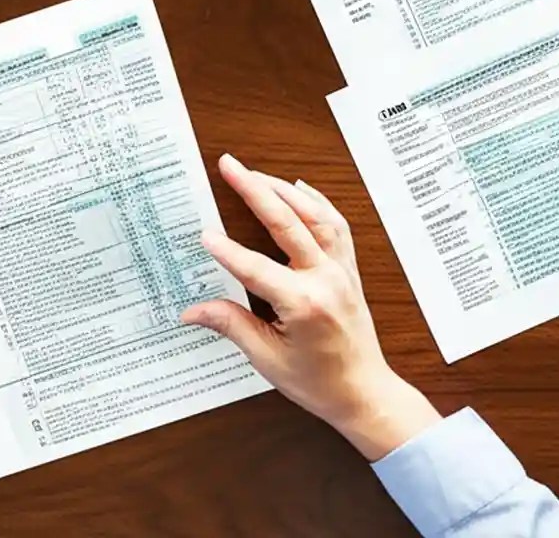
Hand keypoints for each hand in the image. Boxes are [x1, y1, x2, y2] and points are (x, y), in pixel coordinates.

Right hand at [182, 154, 440, 459]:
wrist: (365, 393)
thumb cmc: (320, 383)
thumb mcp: (268, 359)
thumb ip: (231, 326)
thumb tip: (193, 311)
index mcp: (304, 303)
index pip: (255, 267)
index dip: (227, 251)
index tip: (203, 235)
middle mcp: (326, 279)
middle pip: (287, 222)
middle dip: (255, 189)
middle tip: (229, 165)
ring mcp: (341, 271)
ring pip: (314, 215)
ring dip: (283, 190)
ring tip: (255, 173)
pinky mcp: (349, 271)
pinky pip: (335, 226)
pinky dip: (317, 202)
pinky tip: (299, 188)